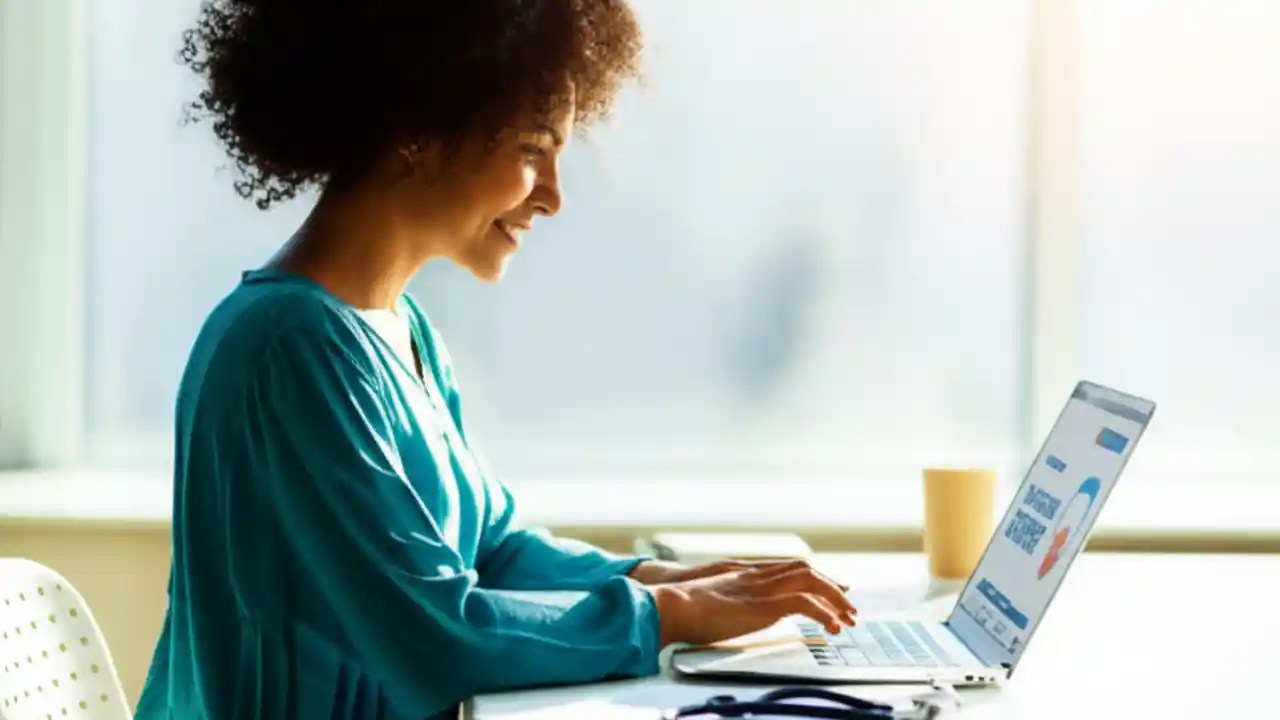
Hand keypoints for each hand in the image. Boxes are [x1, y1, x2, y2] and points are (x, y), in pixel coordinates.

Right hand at [650, 559, 857, 646]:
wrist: (672, 605)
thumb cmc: (682, 608)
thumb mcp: (710, 599)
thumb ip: (726, 600)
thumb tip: (727, 613)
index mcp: (744, 572)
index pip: (787, 567)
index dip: (812, 576)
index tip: (829, 585)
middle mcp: (757, 575)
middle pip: (805, 570)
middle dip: (831, 586)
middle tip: (848, 604)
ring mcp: (762, 587)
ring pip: (811, 582)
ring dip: (835, 599)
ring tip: (848, 618)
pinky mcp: (765, 605)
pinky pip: (805, 604)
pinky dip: (824, 614)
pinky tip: (833, 627)